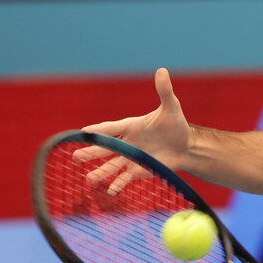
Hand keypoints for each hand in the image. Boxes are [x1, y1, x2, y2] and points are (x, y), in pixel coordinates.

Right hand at [73, 68, 189, 192]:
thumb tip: (162, 70)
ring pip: (112, 165)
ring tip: (89, 179)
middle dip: (91, 153)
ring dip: (101, 172)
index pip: (111, 127)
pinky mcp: (138, 170)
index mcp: (131, 126)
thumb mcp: (171, 108)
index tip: (83, 132)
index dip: (99, 130)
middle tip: (75, 157)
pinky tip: (109, 191)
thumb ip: (164, 91)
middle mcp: (127, 142)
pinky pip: (125, 178)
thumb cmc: (177, 125)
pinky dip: (118, 185)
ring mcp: (132, 157)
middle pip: (106, 148)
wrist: (186, 146)